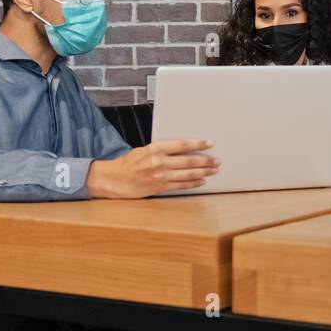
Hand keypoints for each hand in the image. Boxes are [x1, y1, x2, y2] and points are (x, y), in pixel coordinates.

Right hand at [86, 140, 218, 198]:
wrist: (113, 180)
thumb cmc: (129, 163)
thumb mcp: (144, 150)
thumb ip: (162, 150)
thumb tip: (183, 148)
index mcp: (154, 149)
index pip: (181, 145)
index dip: (198, 144)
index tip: (210, 143)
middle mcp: (158, 162)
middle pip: (189, 161)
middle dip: (206, 161)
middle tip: (217, 160)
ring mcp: (160, 176)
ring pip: (187, 174)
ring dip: (203, 172)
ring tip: (214, 170)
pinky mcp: (159, 188)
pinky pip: (181, 186)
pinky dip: (193, 183)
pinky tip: (202, 181)